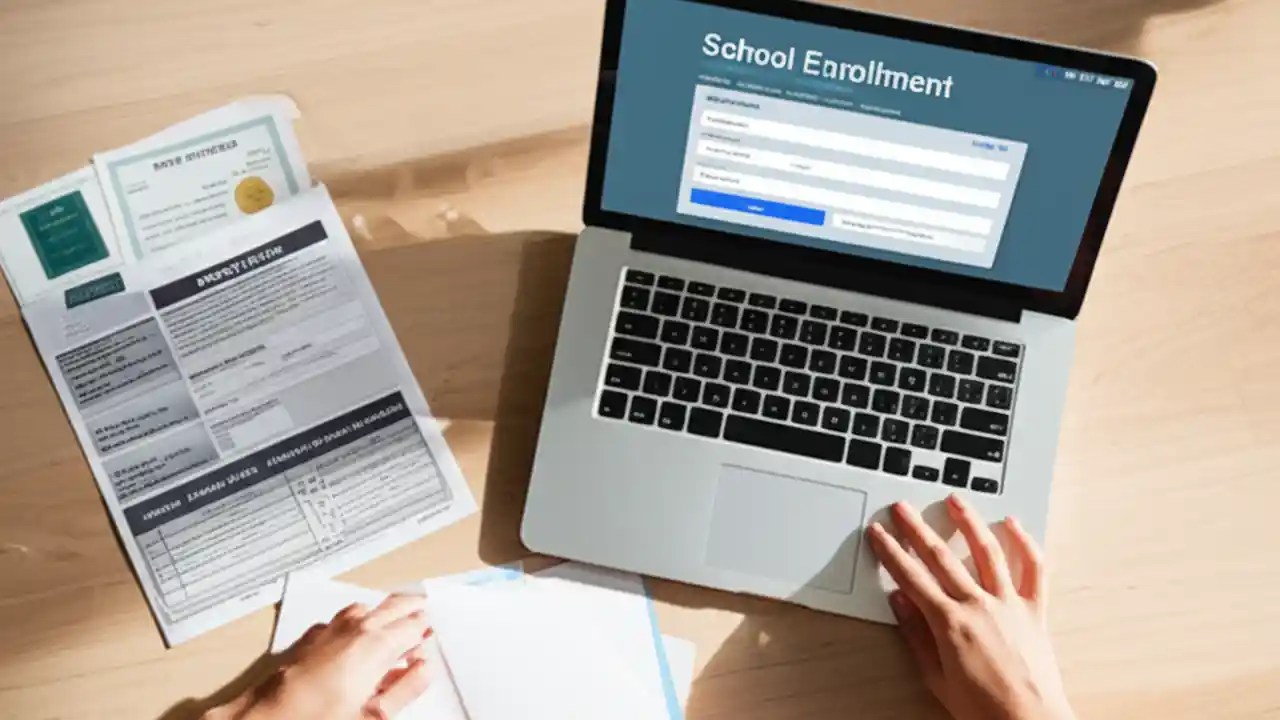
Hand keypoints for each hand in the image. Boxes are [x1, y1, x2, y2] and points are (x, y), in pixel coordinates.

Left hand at [206, 594, 432, 719]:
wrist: (267, 718)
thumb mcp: (375, 715)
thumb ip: (406, 688)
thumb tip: (425, 667)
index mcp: (378, 643)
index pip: (414, 625)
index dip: (425, 629)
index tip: (431, 634)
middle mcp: (357, 627)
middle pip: (394, 605)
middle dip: (411, 609)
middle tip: (423, 615)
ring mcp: (332, 628)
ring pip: (368, 608)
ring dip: (384, 612)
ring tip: (392, 627)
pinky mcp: (312, 636)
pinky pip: (343, 618)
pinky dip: (357, 621)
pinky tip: (355, 637)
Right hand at [867, 496, 1073, 719]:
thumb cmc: (984, 710)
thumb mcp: (937, 677)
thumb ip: (917, 635)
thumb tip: (899, 601)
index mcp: (950, 624)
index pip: (911, 577)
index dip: (891, 552)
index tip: (879, 534)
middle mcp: (979, 606)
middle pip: (941, 557)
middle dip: (917, 529)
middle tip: (902, 508)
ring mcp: (1009, 604)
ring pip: (987, 552)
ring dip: (968, 523)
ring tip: (955, 500)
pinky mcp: (1035, 611)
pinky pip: (1033, 570)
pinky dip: (1025, 544)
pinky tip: (1014, 525)